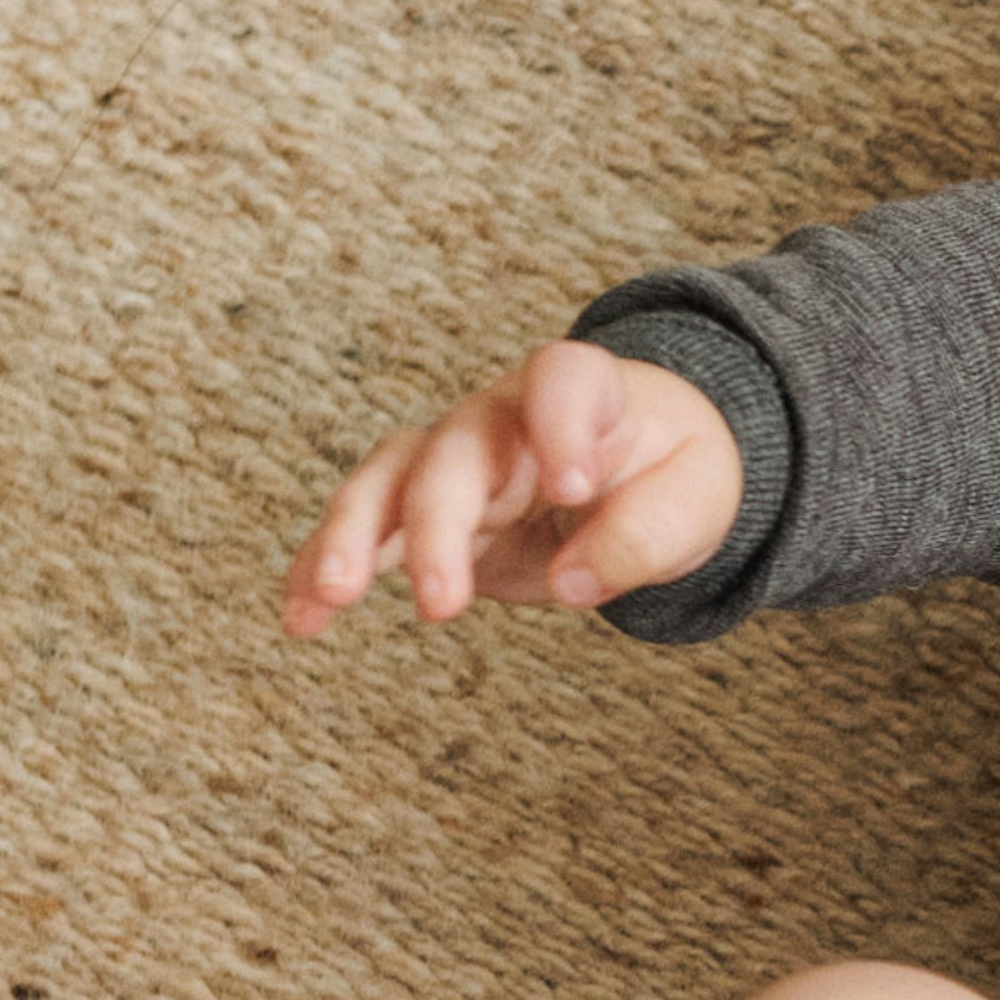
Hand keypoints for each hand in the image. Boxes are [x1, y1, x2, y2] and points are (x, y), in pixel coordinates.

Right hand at [283, 339, 747, 636]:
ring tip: (333, 596)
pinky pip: (367, 531)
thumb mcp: (696, 499)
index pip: (560, 382)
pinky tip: (302, 616)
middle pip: (454, 452)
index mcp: (581, 389)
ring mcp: (454, 458)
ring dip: (353, 536)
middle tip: (443, 604)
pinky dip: (327, 568)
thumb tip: (575, 582)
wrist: (642, 466)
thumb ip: (645, 534)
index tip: (575, 490)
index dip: (560, 427)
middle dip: (439, 524)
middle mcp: (502, 416)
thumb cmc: (672, 470)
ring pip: (387, 481)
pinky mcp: (428, 510)